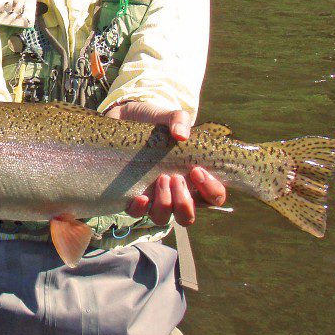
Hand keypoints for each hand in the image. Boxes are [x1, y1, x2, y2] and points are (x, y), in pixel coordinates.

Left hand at [105, 102, 226, 225]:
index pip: (213, 197)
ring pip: (163, 218)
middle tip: (175, 177)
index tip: (197, 170)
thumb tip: (181, 134)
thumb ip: (179, 119)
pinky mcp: (130, 196)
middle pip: (188, 216)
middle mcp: (174, 193)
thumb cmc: (152, 122)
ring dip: (165, 204)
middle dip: (185, 202)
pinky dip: (141, 208)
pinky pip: (137, 213)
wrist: (121, 119)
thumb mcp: (167, 116)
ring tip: (160, 179)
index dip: (211, 191)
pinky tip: (140, 196)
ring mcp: (152, 197)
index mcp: (192, 178)